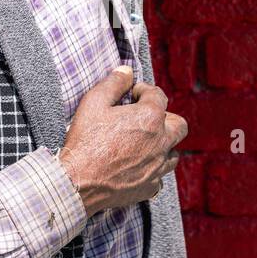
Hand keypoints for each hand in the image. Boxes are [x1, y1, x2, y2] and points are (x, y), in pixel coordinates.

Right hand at [59, 66, 187, 216]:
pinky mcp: (150, 186)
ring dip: (163, 144)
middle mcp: (161, 142)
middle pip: (179, 125)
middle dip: (165, 117)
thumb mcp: (93, 102)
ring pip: (173, 152)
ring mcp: (157, 167)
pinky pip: (160, 176)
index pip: (158, 95)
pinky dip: (152, 169)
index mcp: (150, 117)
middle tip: (144, 118)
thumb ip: (114, 83)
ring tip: (143, 142)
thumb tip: (127, 70)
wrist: (77, 182)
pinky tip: (136, 166)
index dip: (144, 91)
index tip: (131, 95)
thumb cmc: (85, 141)